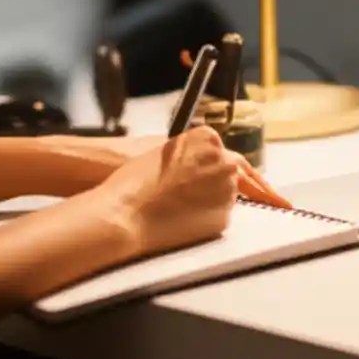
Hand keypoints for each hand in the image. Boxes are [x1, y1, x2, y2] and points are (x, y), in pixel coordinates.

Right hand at [101, 126, 238, 255]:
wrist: (126, 215)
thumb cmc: (135, 182)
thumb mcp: (163, 151)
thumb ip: (190, 152)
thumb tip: (198, 161)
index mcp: (209, 139)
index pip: (224, 150)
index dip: (221, 163)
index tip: (232, 172)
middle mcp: (225, 162)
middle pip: (232, 171)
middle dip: (220, 180)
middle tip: (211, 192)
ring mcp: (227, 191)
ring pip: (227, 194)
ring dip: (213, 198)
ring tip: (180, 206)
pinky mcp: (224, 218)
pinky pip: (219, 215)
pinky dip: (207, 217)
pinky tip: (182, 219)